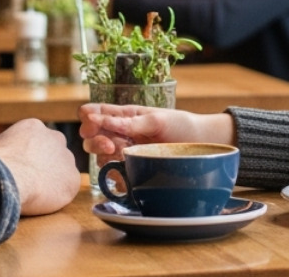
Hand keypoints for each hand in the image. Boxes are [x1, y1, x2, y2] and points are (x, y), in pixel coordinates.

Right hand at [0, 118, 80, 215]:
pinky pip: (68, 187)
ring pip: (62, 169)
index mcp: (34, 127)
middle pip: (53, 152)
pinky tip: (43, 200)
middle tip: (30, 180)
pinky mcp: (72, 178)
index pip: (36, 140)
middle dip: (44, 165)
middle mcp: (55, 138)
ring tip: (35, 192)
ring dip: (53, 180)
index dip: (28, 156)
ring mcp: (66, 158)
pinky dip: (58, 195)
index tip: (21, 167)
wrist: (6, 178)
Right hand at [79, 104, 234, 159]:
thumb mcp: (156, 119)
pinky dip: (115, 172)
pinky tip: (126, 168)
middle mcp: (119, 134)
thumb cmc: (180, 125)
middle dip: (96, 141)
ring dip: (105, 156)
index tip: (92, 124)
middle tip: (112, 146)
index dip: (87, 118)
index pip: (93, 113)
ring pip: (99, 156)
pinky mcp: (130, 170)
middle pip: (90, 137)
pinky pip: (113, 174)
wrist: (200, 145)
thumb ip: (129, 122)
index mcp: (123, 116)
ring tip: (123, 153)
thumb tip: (98, 120)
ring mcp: (123, 153)